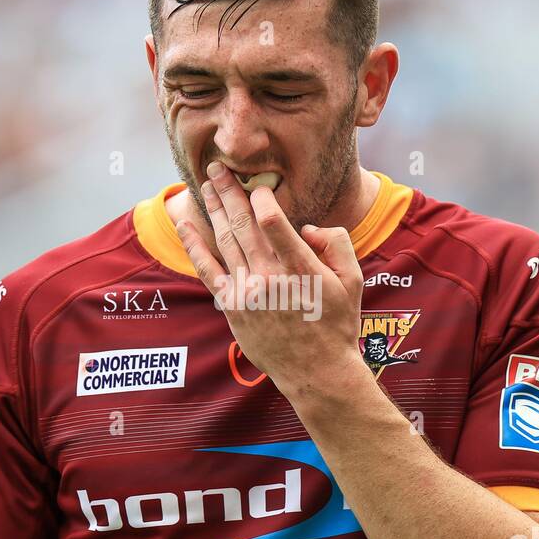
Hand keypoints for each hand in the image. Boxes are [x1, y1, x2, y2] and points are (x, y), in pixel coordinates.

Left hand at [176, 161, 366, 396]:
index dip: (262, 198)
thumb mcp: (353, 280)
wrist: (315, 371)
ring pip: (224, 240)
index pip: (274, 221)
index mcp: (301, 269)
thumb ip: (337, 243)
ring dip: (214, 208)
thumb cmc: (336, 323)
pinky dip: (194, 244)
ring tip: (206, 183)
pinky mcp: (232, 306)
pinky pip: (207, 269)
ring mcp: (247, 293)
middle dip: (229, 191)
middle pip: (243, 224)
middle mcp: (270, 278)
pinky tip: (185, 223)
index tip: (258, 185)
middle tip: (218, 167)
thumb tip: (307, 228)